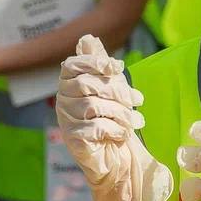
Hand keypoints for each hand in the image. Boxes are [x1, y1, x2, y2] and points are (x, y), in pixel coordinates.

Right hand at [55, 35, 173, 200]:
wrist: (119, 163)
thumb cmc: (115, 122)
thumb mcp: (112, 89)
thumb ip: (99, 64)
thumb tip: (88, 36)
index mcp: (69, 86)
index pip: (72, 65)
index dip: (94, 62)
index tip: (117, 67)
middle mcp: (63, 103)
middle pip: (87, 85)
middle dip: (117, 91)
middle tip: (137, 100)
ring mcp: (66, 123)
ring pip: (93, 106)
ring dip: (121, 113)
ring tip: (135, 121)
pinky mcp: (74, 142)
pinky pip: (96, 128)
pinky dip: (116, 130)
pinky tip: (123, 135)